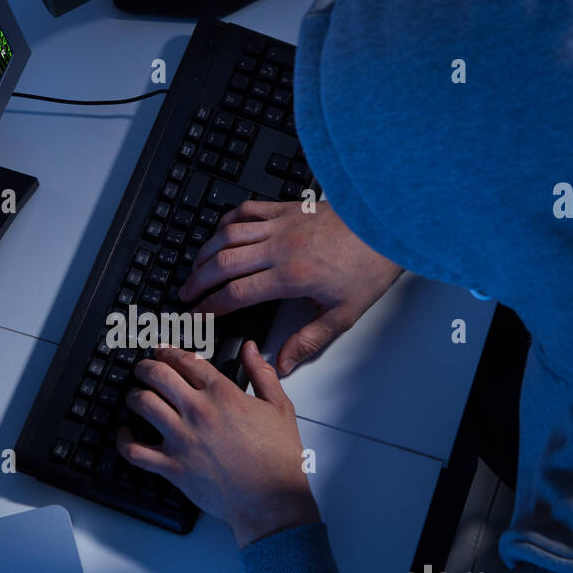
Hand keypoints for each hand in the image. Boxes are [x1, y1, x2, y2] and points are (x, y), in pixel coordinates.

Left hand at [117, 342, 318, 547]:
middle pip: (158, 375)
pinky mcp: (172, 466)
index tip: (162, 351)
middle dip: (145, 366)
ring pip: (142, 404)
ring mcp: (181, 438)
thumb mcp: (279, 406)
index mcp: (223, 394)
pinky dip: (124, 439)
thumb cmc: (277, 458)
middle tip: (143, 368)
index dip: (169, 351)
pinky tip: (124, 433)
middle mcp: (198, 412)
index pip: (186, 361)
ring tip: (134, 395)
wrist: (271, 499)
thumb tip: (251, 349)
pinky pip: (135, 450)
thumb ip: (262, 373)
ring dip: (134, 394)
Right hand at [178, 199, 401, 374]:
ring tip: (194, 267)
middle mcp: (280, 247)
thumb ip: (309, 340)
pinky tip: (220, 232)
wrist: (387, 225)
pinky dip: (228, 220)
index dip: (210, 306)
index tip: (197, 315)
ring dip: (205, 251)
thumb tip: (284, 363)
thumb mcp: (344, 314)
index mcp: (290, 276)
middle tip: (185, 294)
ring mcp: (281, 224)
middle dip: (197, 280)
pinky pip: (247, 210)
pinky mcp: (288, 208)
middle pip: (222, 263)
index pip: (236, 293)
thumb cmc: (369, 266)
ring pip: (228, 234)